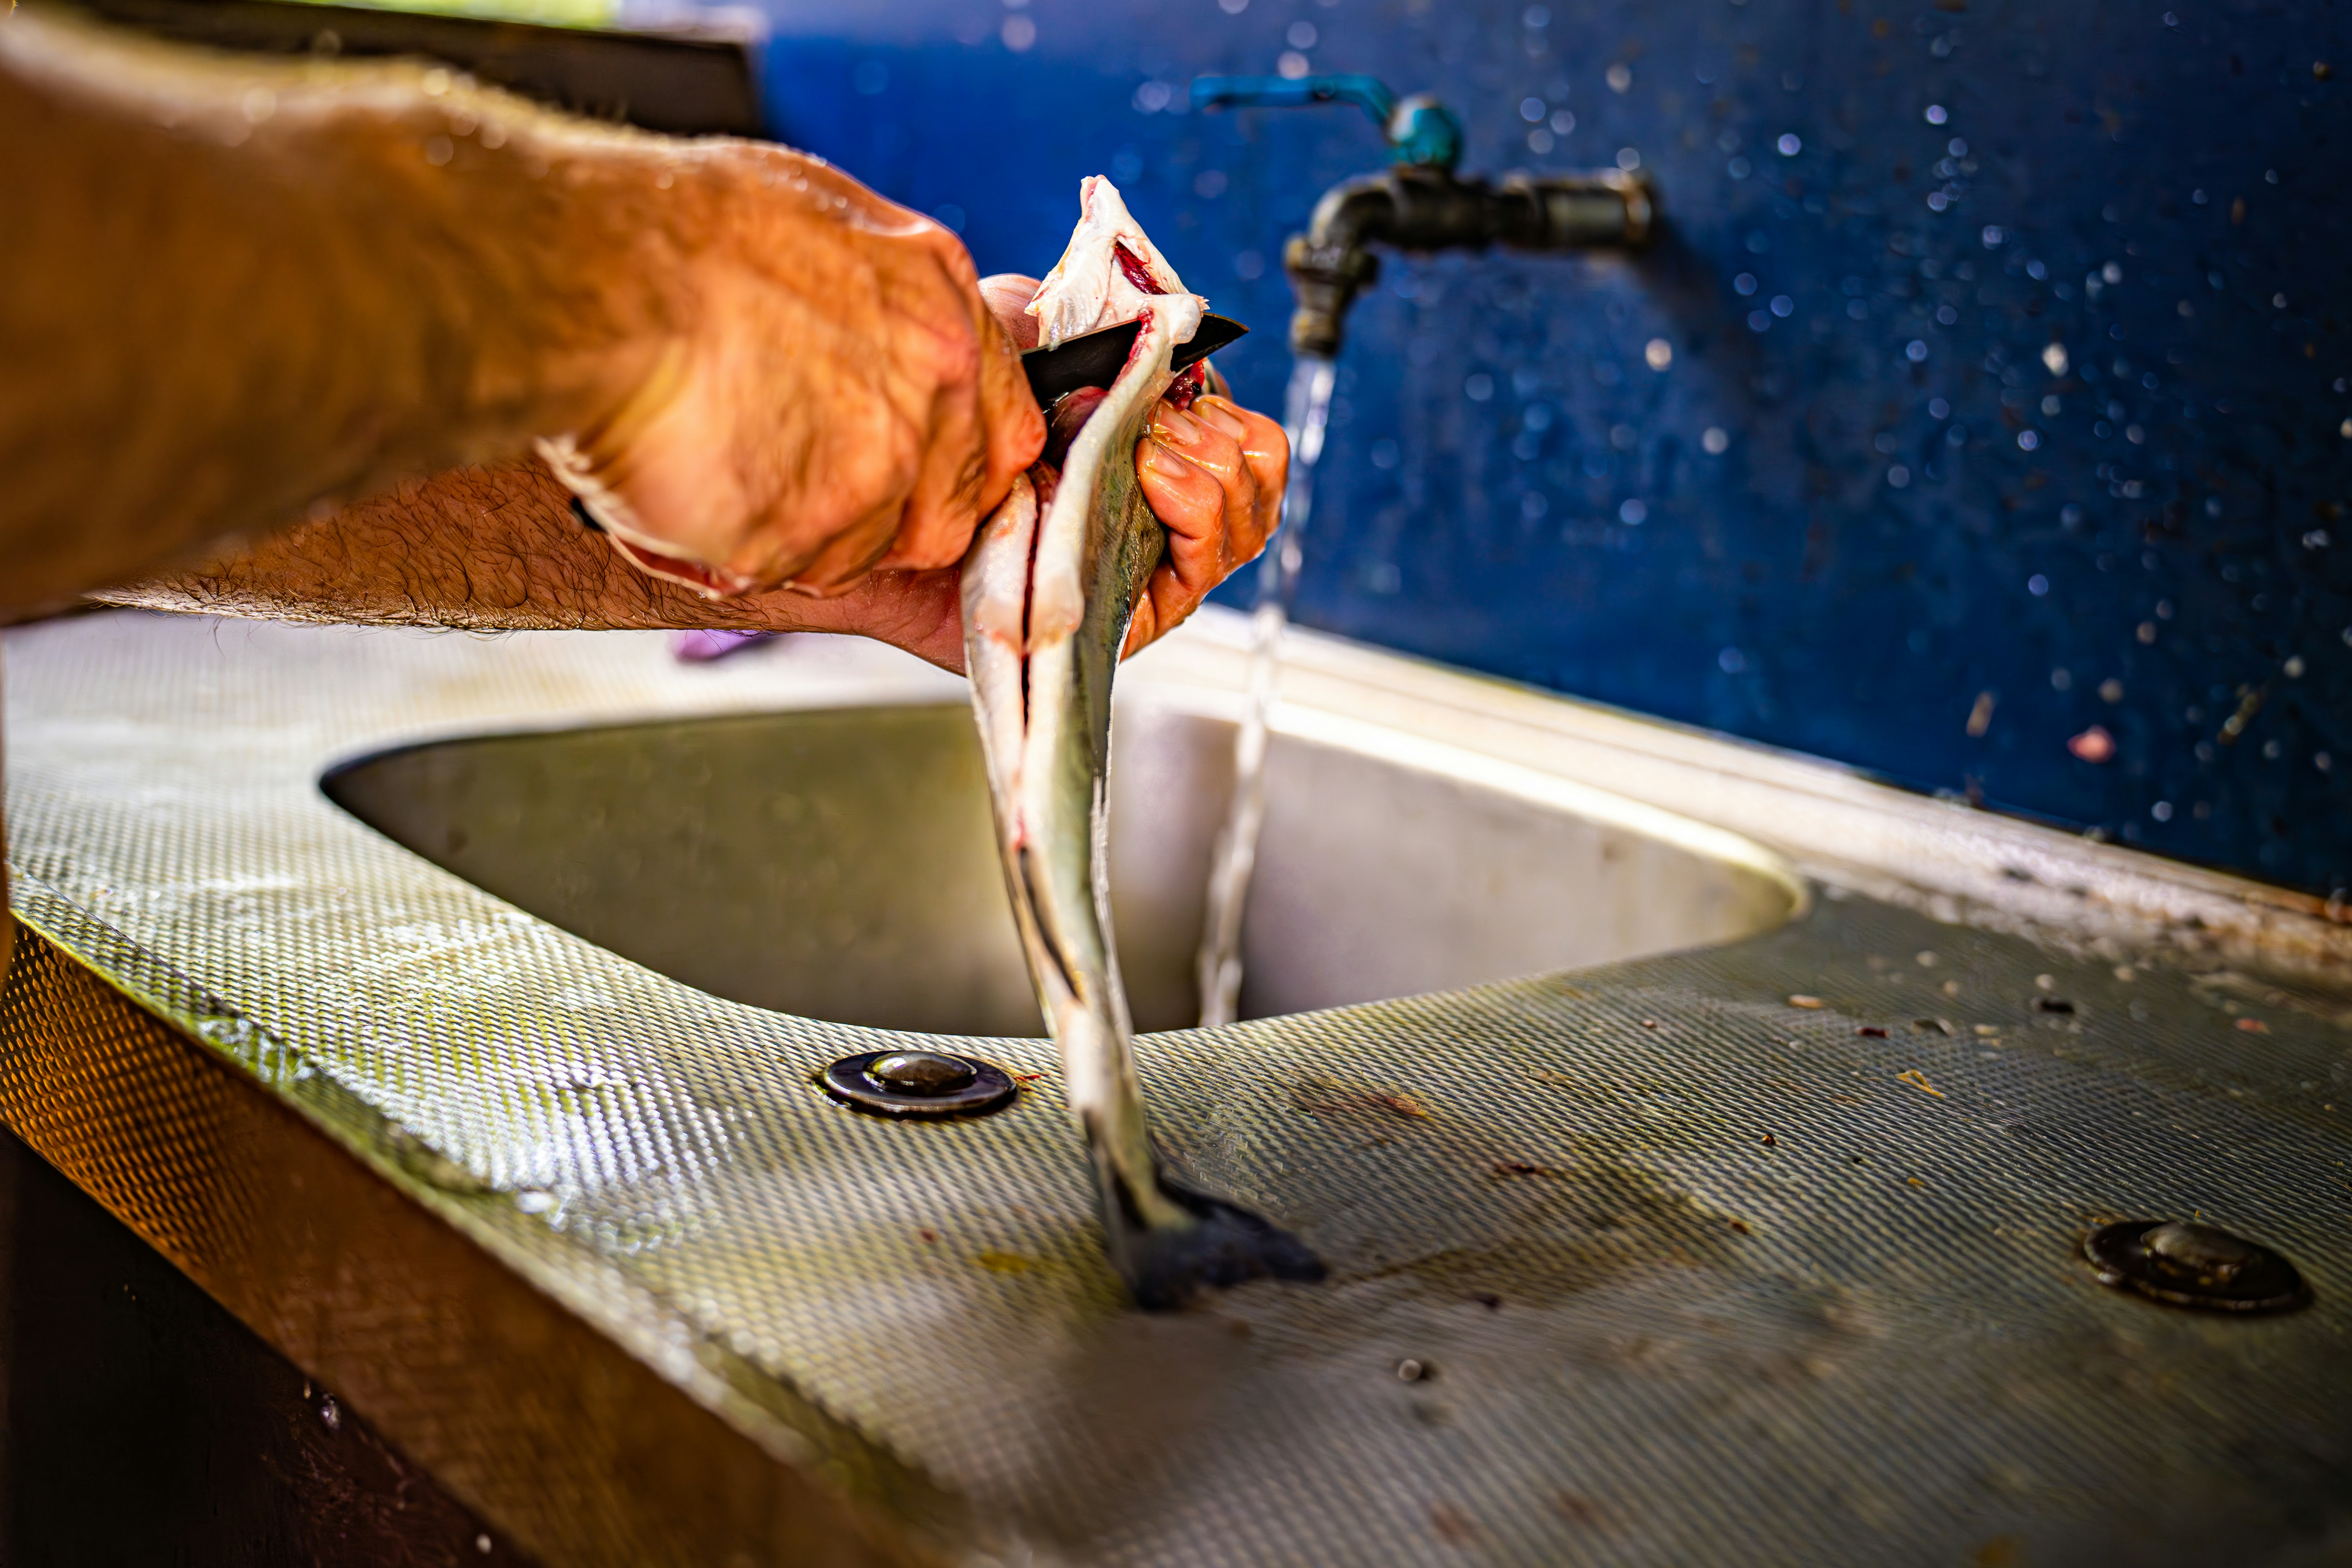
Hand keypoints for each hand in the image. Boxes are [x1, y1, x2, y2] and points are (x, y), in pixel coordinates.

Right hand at [549, 149, 1045, 596]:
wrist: (592, 276)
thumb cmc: (687, 234)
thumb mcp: (831, 219)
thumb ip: (903, 297)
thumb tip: (932, 340)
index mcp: (945, 319)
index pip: (1008, 438)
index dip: (955, 465)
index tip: (907, 467)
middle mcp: (930, 400)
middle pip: (945, 517)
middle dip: (884, 516)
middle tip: (799, 475)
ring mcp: (870, 477)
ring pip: (862, 553)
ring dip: (800, 529)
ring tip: (724, 459)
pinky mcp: (799, 538)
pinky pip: (784, 570)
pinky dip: (737, 545)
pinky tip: (689, 483)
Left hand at [975, 275, 1285, 656]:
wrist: (889, 512)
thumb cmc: (943, 431)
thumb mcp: (1013, 339)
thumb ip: (1078, 316)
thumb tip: (1148, 324)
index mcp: (1150, 450)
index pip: (1239, 429)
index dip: (1217, 401)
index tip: (1169, 380)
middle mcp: (1161, 512)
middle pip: (1258, 476)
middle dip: (1216, 434)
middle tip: (1150, 422)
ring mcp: (1153, 567)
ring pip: (1246, 521)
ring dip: (1209, 467)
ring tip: (1146, 451)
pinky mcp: (1135, 618)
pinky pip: (1205, 570)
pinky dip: (1193, 508)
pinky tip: (1148, 478)